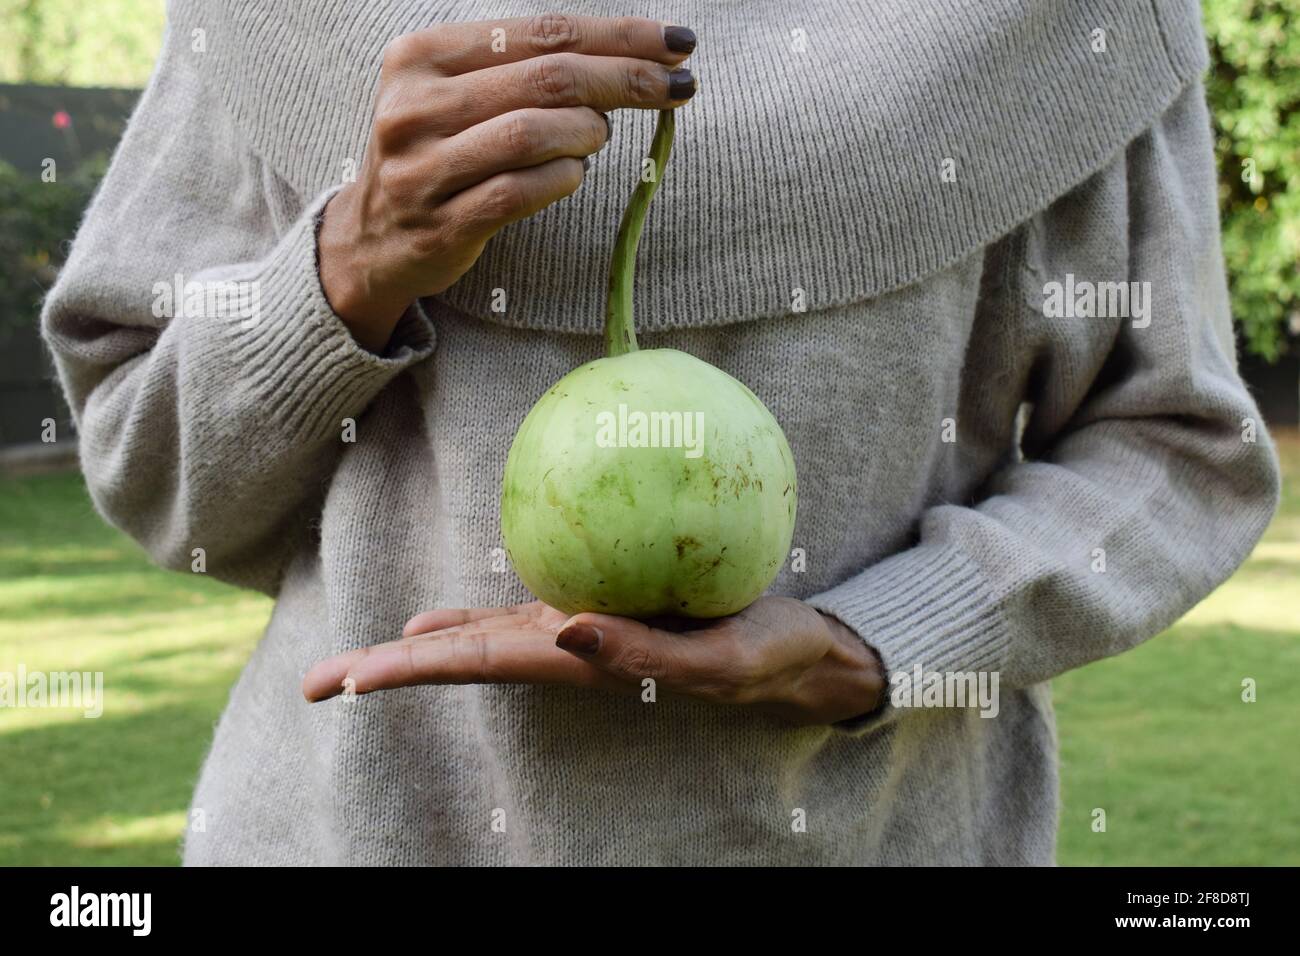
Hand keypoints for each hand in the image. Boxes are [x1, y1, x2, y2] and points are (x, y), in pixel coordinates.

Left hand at [302, 596, 884, 725]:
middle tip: (313, 685)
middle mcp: (566, 652)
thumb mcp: (719, 659)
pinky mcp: (596, 609)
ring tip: (351, 665)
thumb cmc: (767, 656)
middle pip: (461, 658)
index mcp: (585, 666)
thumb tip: (565, 632)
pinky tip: (429, 622)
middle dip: (388, 671)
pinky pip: (518, 616)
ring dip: (413, 654)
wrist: (792, 652)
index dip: (414, 671)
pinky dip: (466, 622)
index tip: (351, 680)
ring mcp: (577, 634)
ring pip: (480, 641)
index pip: (484, 664)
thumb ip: (643, 655)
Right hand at [318, 14, 697, 350]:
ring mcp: (424, 168)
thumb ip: (523, 70)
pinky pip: (521, 193)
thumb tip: (627, 55)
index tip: (675, 42)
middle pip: (546, 79)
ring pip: (534, 134)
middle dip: (626, 79)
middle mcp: (416, 107)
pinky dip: (562, 180)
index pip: (539, 32)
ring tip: (599, 137)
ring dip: (588, 134)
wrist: (372, 238)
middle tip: (680, 84)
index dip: (616, 35)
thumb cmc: (437, 155)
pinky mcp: (441, 224)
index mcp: (423, 56)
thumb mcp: (458, 95)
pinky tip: (575, 175)